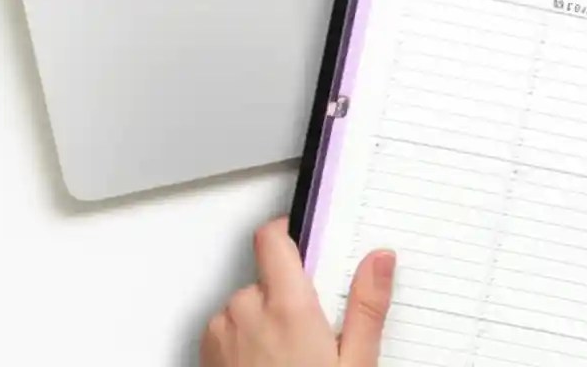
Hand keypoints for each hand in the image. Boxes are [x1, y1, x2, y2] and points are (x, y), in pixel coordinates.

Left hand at [201, 217, 395, 366]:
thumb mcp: (356, 364)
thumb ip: (366, 306)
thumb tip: (379, 260)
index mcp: (286, 307)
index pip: (273, 239)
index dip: (289, 233)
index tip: (307, 243)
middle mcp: (246, 312)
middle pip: (267, 276)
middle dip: (289, 293)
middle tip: (315, 328)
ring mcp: (221, 333)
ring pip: (246, 303)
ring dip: (265, 317)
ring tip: (292, 356)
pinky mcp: (207, 353)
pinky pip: (228, 328)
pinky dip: (247, 339)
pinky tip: (271, 365)